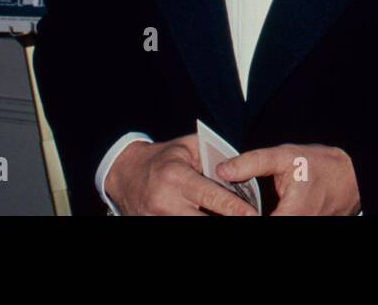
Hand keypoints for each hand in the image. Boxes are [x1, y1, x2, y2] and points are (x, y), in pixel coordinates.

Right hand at [105, 133, 257, 215]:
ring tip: (230, 217)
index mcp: (176, 177)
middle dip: (228, 222)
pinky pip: (179, 229)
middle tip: (250, 220)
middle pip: (203, 221)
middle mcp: (165, 202)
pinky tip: (209, 218)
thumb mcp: (188, 148)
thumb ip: (214, 157)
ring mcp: (156, 219)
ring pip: (192, 228)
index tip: (252, 214)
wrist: (125, 173)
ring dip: (213, 224)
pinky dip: (197, 225)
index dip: (234, 208)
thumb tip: (241, 174)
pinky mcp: (150, 227)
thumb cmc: (163, 158)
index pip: (211, 195)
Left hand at [217, 144, 358, 214]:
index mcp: (290, 215)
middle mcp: (298, 226)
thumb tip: (223, 170)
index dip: (237, 216)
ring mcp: (304, 228)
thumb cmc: (323, 166)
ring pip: (272, 226)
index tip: (228, 207)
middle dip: (247, 214)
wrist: (353, 175)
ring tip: (246, 207)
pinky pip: (282, 224)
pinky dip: (273, 216)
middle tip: (234, 205)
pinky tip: (262, 208)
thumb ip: (252, 163)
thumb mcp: (285, 156)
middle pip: (263, 225)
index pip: (252, 222)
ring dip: (257, 215)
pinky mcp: (306, 227)